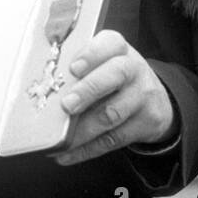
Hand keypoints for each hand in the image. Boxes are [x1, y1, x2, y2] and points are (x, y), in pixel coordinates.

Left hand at [53, 31, 176, 166]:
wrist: (154, 99)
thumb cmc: (115, 76)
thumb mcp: (103, 60)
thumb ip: (77, 64)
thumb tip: (42, 78)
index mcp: (119, 49)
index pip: (111, 43)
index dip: (92, 55)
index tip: (73, 68)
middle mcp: (134, 69)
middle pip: (115, 75)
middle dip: (89, 90)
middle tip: (67, 105)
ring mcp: (143, 96)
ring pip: (112, 113)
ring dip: (83, 129)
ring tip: (61, 138)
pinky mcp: (146, 123)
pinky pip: (113, 139)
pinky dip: (87, 149)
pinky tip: (67, 154)